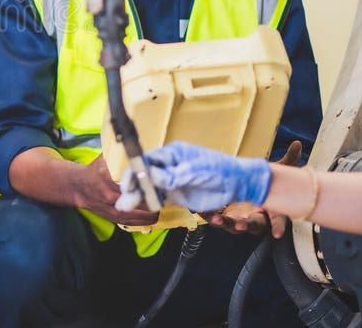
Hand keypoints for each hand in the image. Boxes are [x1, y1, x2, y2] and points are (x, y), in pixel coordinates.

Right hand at [74, 156, 159, 225]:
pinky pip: (140, 222)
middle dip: (156, 195)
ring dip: (155, 207)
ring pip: (145, 214)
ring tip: (157, 198)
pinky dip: (149, 216)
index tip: (156, 178)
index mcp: (107, 177)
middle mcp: (111, 196)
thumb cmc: (95, 171)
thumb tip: (138, 149)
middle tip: (161, 188)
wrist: (80, 189)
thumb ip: (119, 156)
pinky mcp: (117, 219)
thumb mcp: (104, 159)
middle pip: (144, 200)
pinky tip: (151, 208)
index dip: (149, 181)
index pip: (135, 182)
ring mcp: (115, 210)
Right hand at [116, 141, 271, 213]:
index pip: (148, 160)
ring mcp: (171, 180)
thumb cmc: (220, 170)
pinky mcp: (176, 194)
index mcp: (172, 154)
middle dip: (133, 185)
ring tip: (123, 206)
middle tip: (123, 198)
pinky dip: (148, 202)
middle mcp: (168, 166)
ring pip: (149, 187)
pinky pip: (158, 197)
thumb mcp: (197, 171)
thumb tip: (152, 175)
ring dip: (137, 195)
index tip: (129, 181)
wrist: (239, 184)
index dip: (137, 170)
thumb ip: (174, 175)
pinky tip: (138, 207)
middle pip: (145, 174)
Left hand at [204, 142, 300, 234]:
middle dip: (246, 226)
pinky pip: (218, 220)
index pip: (278, 220)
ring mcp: (241, 219)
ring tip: (216, 218)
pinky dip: (209, 215)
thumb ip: (288, 160)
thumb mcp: (277, 172)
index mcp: (272, 210)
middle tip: (240, 224)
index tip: (277, 234)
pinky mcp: (227, 217)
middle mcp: (257, 218)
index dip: (278, 227)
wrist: (251, 188)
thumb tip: (297, 144)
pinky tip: (201, 210)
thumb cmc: (266, 184)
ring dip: (224, 223)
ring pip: (234, 227)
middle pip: (254, 226)